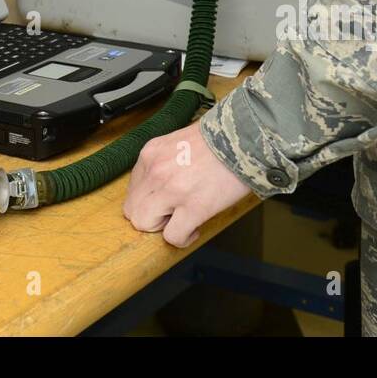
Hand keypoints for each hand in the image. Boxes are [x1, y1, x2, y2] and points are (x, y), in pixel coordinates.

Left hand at [122, 121, 257, 247]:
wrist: (244, 138)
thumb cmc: (218, 139)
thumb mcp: (177, 142)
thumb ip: (163, 161)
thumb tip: (160, 183)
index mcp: (151, 153)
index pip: (132, 189)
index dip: (148, 200)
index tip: (163, 201)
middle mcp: (155, 170)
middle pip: (132, 209)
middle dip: (151, 216)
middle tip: (171, 213)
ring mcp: (171, 190)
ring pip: (144, 224)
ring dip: (163, 226)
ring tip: (181, 219)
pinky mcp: (193, 207)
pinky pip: (173, 237)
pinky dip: (183, 238)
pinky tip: (195, 227)